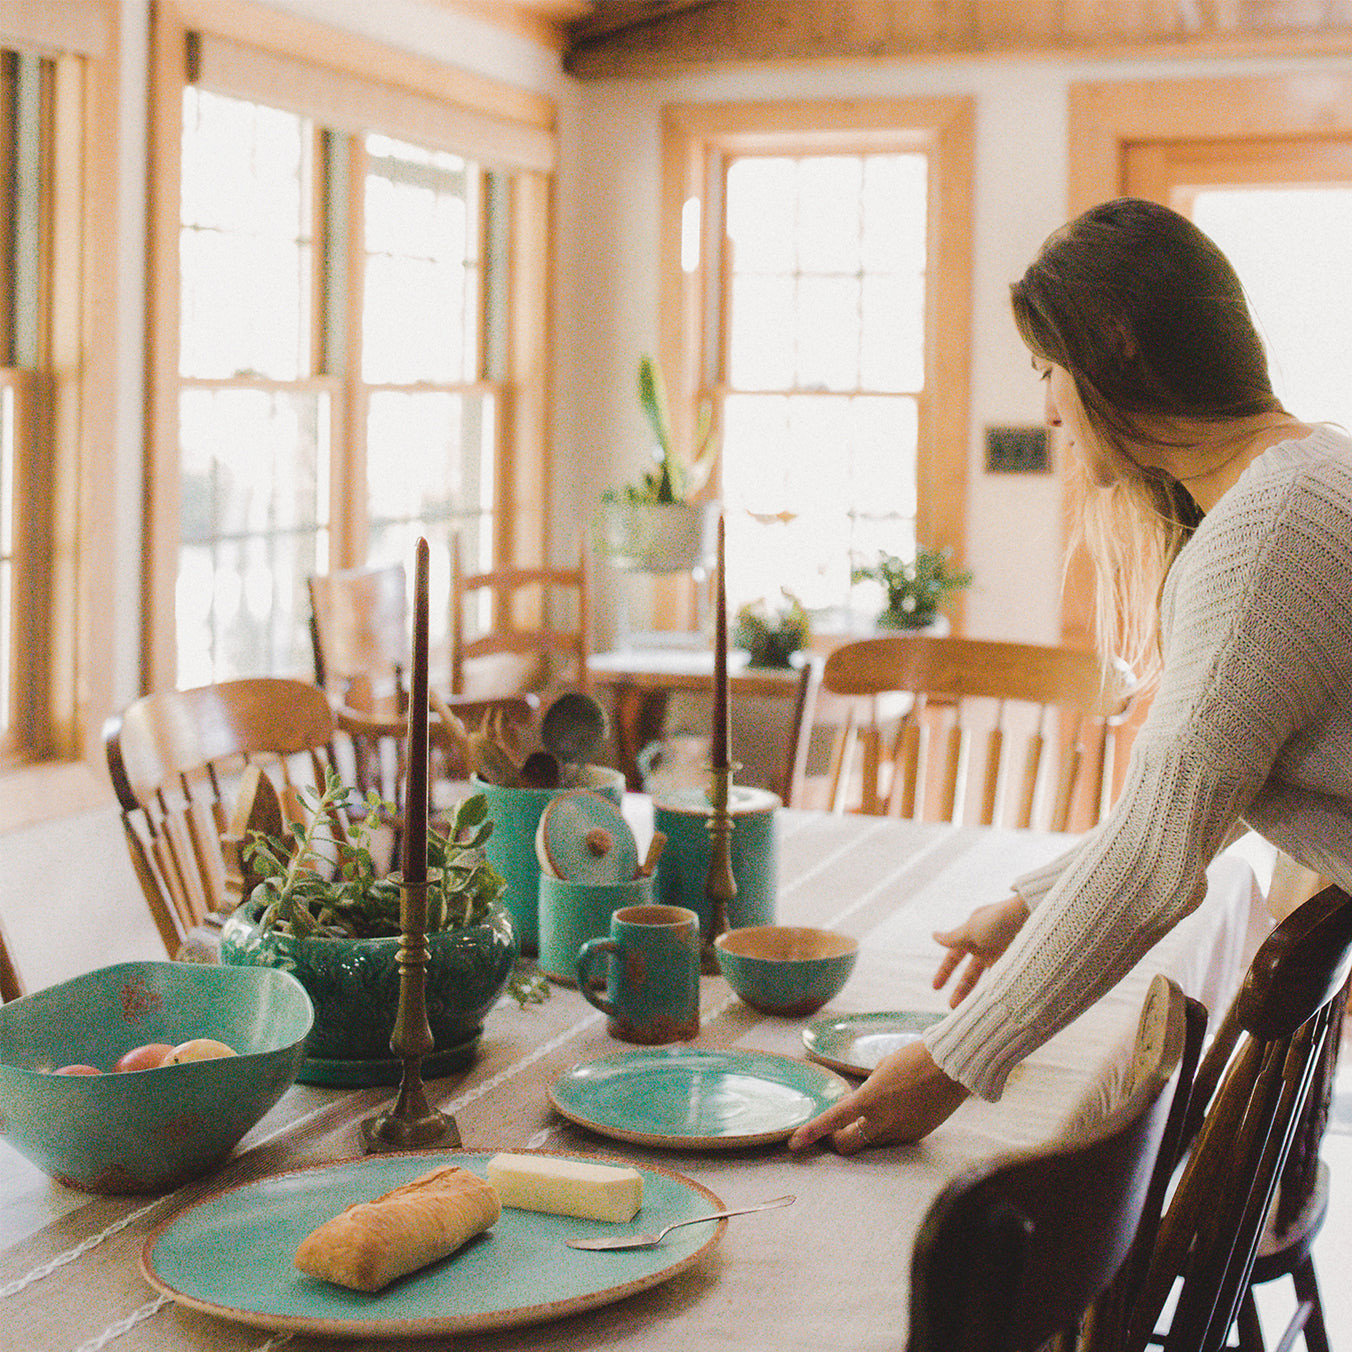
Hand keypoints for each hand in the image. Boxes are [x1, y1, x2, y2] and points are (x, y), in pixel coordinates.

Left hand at [787, 1040, 968, 1153]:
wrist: (954, 1067)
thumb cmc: (917, 1058)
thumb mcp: (883, 1070)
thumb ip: (868, 1091)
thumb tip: (861, 1105)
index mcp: (871, 1100)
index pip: (832, 1121)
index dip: (810, 1133)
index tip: (793, 1143)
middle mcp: (884, 1122)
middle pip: (848, 1145)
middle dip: (835, 1141)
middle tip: (830, 1132)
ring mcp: (902, 1132)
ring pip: (871, 1144)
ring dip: (862, 1134)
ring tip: (863, 1116)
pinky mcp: (917, 1135)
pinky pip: (892, 1139)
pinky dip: (883, 1131)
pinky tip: (892, 1112)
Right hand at [932, 895, 1028, 1006]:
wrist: (1030, 917)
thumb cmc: (998, 920)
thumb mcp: (970, 929)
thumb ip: (952, 938)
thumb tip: (934, 936)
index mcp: (971, 933)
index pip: (954, 956)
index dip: (945, 972)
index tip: (936, 988)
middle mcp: (984, 945)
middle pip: (969, 972)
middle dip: (960, 989)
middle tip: (951, 1007)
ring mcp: (1000, 954)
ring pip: (985, 979)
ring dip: (976, 994)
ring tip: (970, 1011)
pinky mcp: (1014, 962)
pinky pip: (1000, 980)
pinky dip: (993, 991)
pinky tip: (988, 1004)